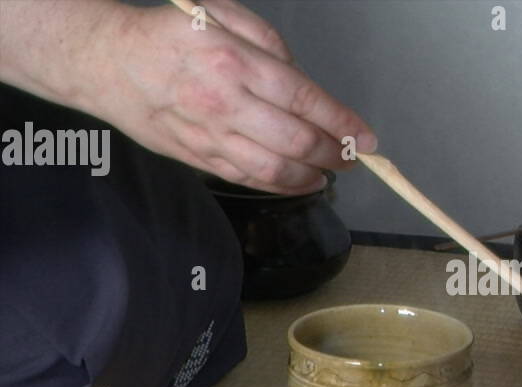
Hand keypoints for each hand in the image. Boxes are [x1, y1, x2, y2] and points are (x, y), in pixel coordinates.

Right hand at [83, 0, 376, 193]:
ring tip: (330, 173)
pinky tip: (300, 182)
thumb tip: (303, 81)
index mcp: (235, 62)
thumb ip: (270, 44)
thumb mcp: (221, 13)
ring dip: (311, 177)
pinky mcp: (197, 158)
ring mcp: (210, 136)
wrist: (106, 62)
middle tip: (352, 156)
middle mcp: (225, 104)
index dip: (343, 124)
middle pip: (296, 141)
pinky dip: (281, 186)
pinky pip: (248, 180)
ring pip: (274, 171)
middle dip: (334, 154)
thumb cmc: (167, 33)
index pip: (306, 101)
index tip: (367, 138)